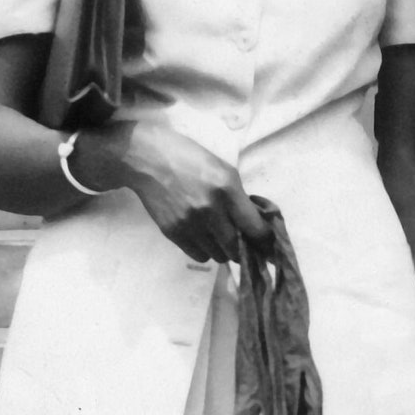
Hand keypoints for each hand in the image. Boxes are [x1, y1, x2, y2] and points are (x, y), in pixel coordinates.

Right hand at [79, 121, 268, 262]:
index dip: (264, 241)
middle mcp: (211, 209)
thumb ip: (239, 197)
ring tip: (219, 236)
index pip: (255, 228)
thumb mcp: (222, 169)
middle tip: (243, 242)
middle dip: (244, 248)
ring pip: (219, 256)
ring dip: (224, 250)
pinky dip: (206, 250)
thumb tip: (255, 224)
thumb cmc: (189, 158)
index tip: (267, 245)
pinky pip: (199, 256)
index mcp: (227, 188)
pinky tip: (203, 236)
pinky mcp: (174, 233)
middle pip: (237, 249)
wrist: (147, 159)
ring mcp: (190, 224)